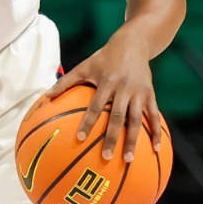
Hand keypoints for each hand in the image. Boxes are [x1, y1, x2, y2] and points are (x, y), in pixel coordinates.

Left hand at [48, 36, 164, 163]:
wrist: (134, 43)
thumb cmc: (104, 57)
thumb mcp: (84, 66)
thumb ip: (65, 82)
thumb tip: (46, 97)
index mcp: (107, 82)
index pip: (96, 106)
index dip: (88, 122)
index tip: (80, 139)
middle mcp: (124, 88)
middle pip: (117, 117)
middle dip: (111, 137)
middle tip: (105, 157)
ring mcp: (139, 92)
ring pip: (137, 120)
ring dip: (133, 140)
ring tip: (128, 160)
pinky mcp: (150, 94)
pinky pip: (154, 116)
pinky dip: (156, 132)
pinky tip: (156, 149)